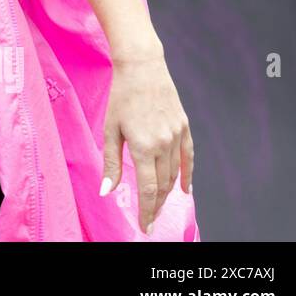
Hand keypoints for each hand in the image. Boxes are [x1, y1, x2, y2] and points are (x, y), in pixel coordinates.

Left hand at [100, 42, 194, 233]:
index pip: (147, 189)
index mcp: (143, 147)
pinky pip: (188, 158)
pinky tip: (184, 189)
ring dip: (167, 192)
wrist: (142, 68)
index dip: (147, 211)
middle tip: (149, 220)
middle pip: (162, 184)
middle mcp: (164, 144)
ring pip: (174, 173)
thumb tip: (107, 191)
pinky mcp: (185, 127)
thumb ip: (110, 162)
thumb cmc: (120, 98)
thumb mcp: (110, 129)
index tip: (145, 227)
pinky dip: (187, 175)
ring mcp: (177, 136)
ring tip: (158, 205)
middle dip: (155, 205)